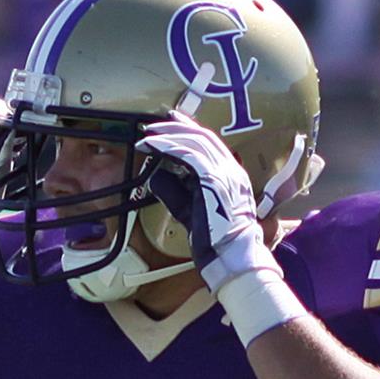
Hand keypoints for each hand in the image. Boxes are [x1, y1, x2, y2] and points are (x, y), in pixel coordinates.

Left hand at [139, 115, 270, 292]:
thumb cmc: (214, 240)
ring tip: (148, 135)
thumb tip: (155, 176)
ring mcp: (225, 173)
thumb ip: (175, 192)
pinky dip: (169, 147)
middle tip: (154, 124)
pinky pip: (189, 155)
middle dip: (176, 127)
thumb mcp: (190, 211)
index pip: (210, 144)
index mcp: (231, 175)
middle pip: (202, 136)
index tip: (172, 122)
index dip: (189, 129)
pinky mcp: (214, 180)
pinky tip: (154, 145)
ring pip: (195, 141)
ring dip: (169, 135)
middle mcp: (231, 170)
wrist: (230, 256)